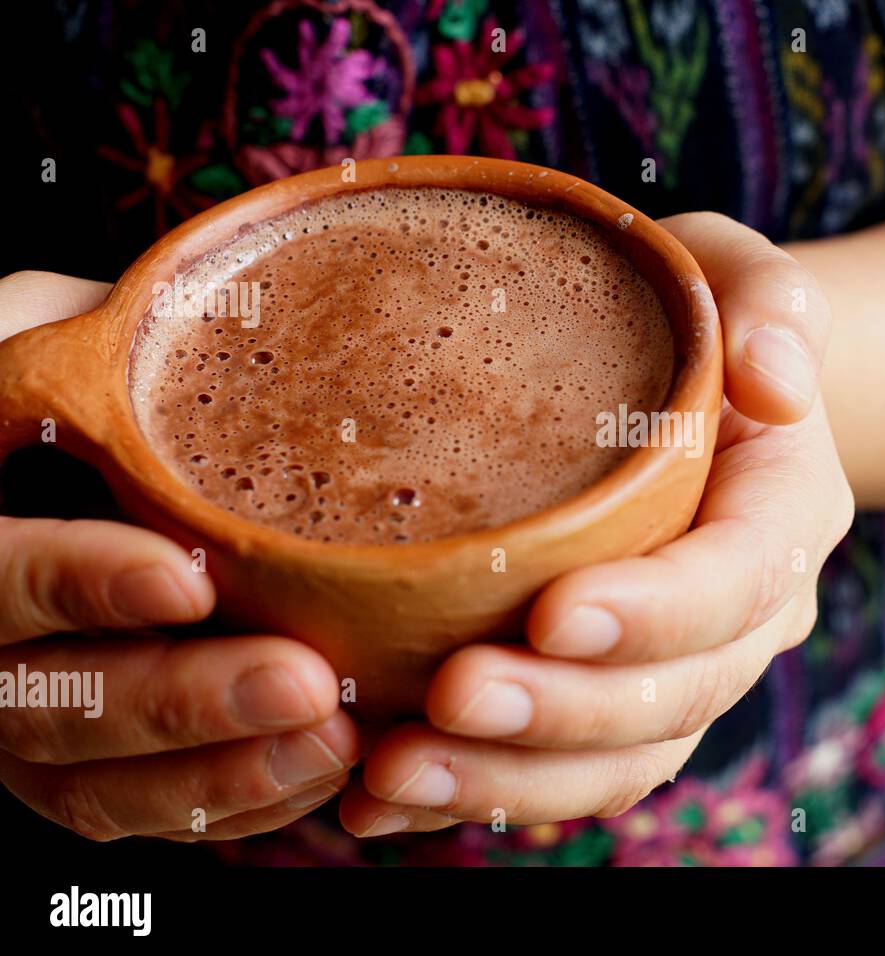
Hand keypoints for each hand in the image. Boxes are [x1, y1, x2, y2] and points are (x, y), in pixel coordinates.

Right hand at [0, 271, 360, 840]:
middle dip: (181, 701)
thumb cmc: (58, 399)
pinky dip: (240, 801)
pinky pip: (152, 815)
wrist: (62, 489)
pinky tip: (326, 765)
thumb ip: (78, 337)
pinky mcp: (91, 772)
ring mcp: (29, 728)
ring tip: (336, 738)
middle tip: (303, 681)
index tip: (187, 575)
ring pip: (101, 785)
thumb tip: (200, 303)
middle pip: (50, 706)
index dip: (76, 583)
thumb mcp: (40, 339)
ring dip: (225, 771)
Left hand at [338, 213, 853, 835]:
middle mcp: (749, 611)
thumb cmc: (695, 313)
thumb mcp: (736, 275)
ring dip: (513, 779)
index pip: (743, 578)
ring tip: (391, 774)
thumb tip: (779, 386)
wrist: (687, 382)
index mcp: (787, 511)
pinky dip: (484, 791)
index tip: (555, 613)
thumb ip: (774, 306)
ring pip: (624, 757)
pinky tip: (380, 796)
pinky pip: (570, 769)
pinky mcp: (621, 695)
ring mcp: (688, 664)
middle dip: (566, 712)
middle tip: (447, 697)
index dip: (660, 612)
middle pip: (679, 694)